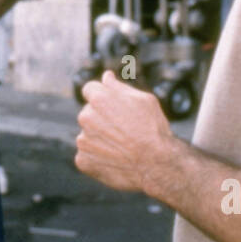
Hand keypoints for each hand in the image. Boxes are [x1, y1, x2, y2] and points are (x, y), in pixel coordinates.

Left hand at [75, 70, 179, 194]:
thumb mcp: (143, 100)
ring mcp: (83, 140)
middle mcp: (86, 117)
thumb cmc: (154, 130)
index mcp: (99, 98)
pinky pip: (87, 155)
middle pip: (89, 113)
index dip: (103, 97)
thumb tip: (106, 76)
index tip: (113, 107)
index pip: (90, 89)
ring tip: (122, 146)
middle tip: (123, 130)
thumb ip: (119, 87)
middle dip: (101, 118)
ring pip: (88, 134)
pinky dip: (97, 157)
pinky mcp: (83, 160)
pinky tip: (115, 159)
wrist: (157, 165)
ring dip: (99, 138)